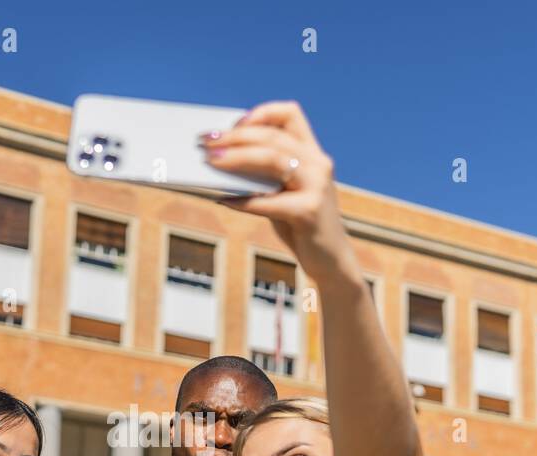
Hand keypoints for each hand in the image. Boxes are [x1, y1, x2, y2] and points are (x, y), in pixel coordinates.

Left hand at [202, 100, 360, 283]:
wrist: (331, 262)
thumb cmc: (299, 226)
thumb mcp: (283, 195)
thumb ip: (262, 177)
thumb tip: (220, 161)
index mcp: (312, 154)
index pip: (290, 115)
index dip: (261, 113)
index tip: (234, 122)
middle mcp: (318, 164)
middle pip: (273, 137)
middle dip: (235, 136)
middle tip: (205, 141)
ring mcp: (317, 187)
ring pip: (273, 159)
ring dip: (236, 158)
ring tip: (211, 161)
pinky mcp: (309, 212)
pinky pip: (269, 202)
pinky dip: (243, 201)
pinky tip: (224, 201)